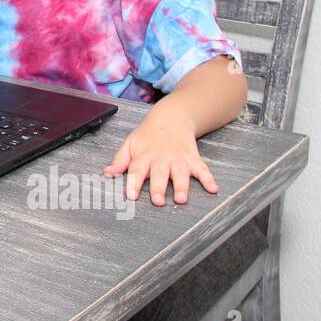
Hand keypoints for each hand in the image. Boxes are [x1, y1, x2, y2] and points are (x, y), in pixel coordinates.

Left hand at [102, 105, 218, 205]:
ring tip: (181, 199)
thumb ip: (120, 160)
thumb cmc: (147, 136)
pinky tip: (213, 189)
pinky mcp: (193, 159)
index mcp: (144, 156)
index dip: (133, 183)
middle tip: (157, 201)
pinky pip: (202, 169)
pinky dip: (208, 178)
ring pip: (180, 173)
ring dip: (181, 186)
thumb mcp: (130, 144)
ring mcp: (178, 159)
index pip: (136, 170)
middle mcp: (161, 158)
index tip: (131, 196)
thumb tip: (107, 173)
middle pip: (159, 174)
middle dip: (158, 187)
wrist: (171, 118)